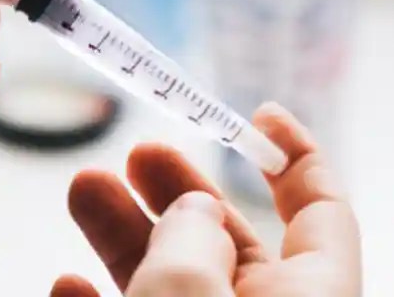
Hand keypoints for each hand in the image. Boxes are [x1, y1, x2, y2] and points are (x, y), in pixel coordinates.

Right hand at [51, 104, 360, 296]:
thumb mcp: (194, 292)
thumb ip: (193, 240)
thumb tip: (196, 211)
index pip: (326, 216)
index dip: (298, 159)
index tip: (262, 114)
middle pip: (230, 244)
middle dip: (179, 190)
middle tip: (139, 152)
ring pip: (173, 285)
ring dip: (124, 235)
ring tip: (85, 188)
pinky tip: (68, 283)